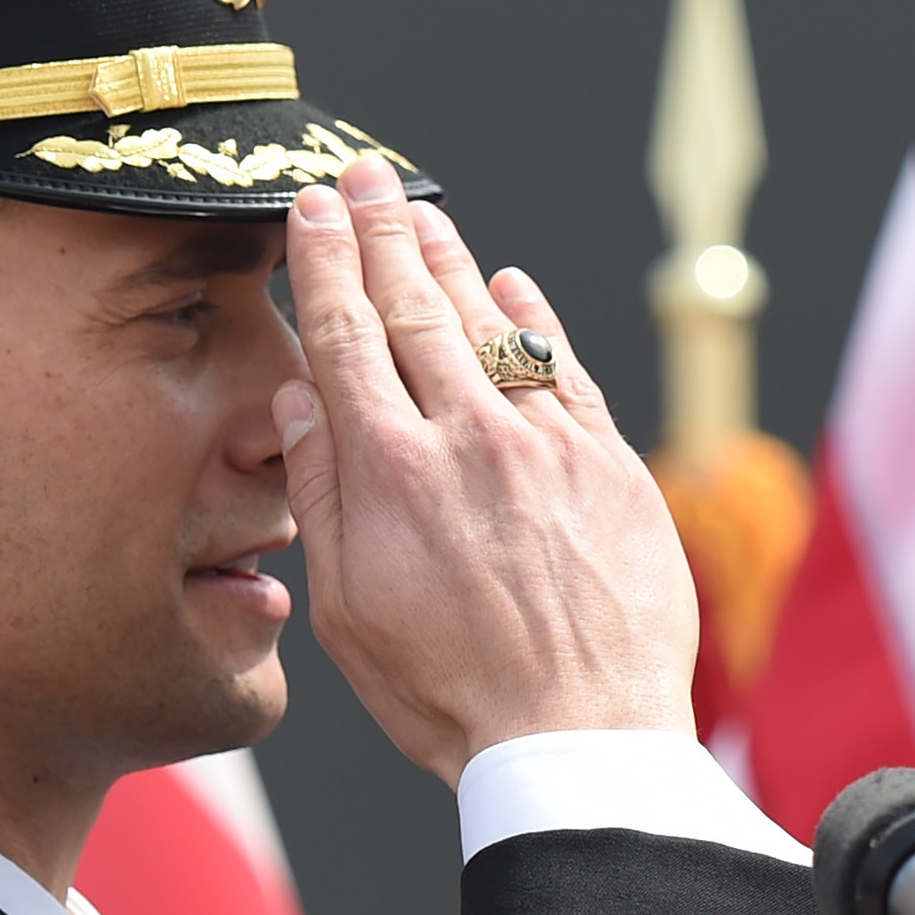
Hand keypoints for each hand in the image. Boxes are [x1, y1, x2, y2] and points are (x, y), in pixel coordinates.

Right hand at [276, 154, 698, 782]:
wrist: (582, 736)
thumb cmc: (454, 695)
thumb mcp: (350, 613)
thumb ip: (322, 498)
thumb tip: (301, 404)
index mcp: (391, 474)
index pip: (346, 339)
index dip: (325, 266)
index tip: (309, 211)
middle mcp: (470, 441)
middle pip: (417, 311)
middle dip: (383, 235)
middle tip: (362, 178)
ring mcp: (549, 448)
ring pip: (493, 329)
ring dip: (455, 263)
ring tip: (424, 213)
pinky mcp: (613, 467)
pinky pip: (568, 370)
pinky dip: (537, 320)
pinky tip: (514, 285)